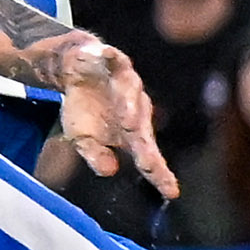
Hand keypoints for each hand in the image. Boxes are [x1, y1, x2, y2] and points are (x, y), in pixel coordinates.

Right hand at [56, 40, 176, 199]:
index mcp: (132, 133)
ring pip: (131, 94)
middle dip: (144, 145)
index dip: (159, 173)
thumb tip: (109, 170)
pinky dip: (109, 59)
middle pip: (142, 128)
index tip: (170, 192)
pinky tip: (107, 57)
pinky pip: (113, 60)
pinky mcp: (114, 61)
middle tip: (148, 163)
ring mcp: (127, 84)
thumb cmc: (86, 108)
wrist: (78, 72)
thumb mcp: (83, 137)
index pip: (148, 156)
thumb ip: (95, 153)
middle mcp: (136, 109)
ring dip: (130, 107)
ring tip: (127, 123)